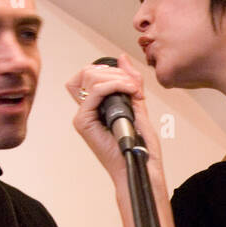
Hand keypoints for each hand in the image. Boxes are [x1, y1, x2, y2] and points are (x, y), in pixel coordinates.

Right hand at [65, 55, 159, 178]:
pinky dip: (113, 86)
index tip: (131, 81)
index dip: (110, 70)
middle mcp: (87, 109)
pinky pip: (94, 91)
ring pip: (90, 77)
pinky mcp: (84, 122)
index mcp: (97, 105)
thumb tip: (123, 59)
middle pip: (88, 72)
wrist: (142, 167)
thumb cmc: (141, 146)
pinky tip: (129, 92)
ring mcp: (84, 115)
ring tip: (134, 91)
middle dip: (116, 73)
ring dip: (117, 78)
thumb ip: (130, 83)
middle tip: (134, 87)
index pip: (91, 73)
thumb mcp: (138, 105)